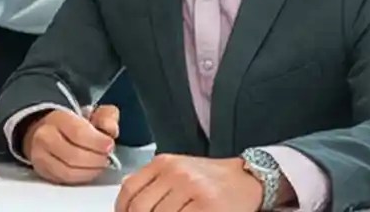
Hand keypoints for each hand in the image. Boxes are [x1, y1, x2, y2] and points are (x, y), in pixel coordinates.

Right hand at [22, 106, 118, 184]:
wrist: (51, 132)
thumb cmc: (75, 124)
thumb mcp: (95, 113)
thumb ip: (106, 117)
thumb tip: (111, 129)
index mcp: (58, 118)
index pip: (78, 133)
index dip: (97, 142)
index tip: (110, 145)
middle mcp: (45, 137)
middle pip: (73, 155)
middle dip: (96, 159)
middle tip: (107, 157)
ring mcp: (41, 156)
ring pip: (68, 171)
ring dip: (90, 170)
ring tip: (101, 164)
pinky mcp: (43, 171)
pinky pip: (64, 180)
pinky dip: (82, 177)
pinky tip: (91, 171)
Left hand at [114, 154, 262, 211]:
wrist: (247, 179)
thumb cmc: (211, 179)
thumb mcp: (178, 170)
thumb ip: (152, 182)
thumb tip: (125, 202)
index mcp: (165, 163)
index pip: (130, 189)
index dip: (122, 209)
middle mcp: (177, 173)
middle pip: (141, 208)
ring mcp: (193, 189)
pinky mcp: (208, 207)